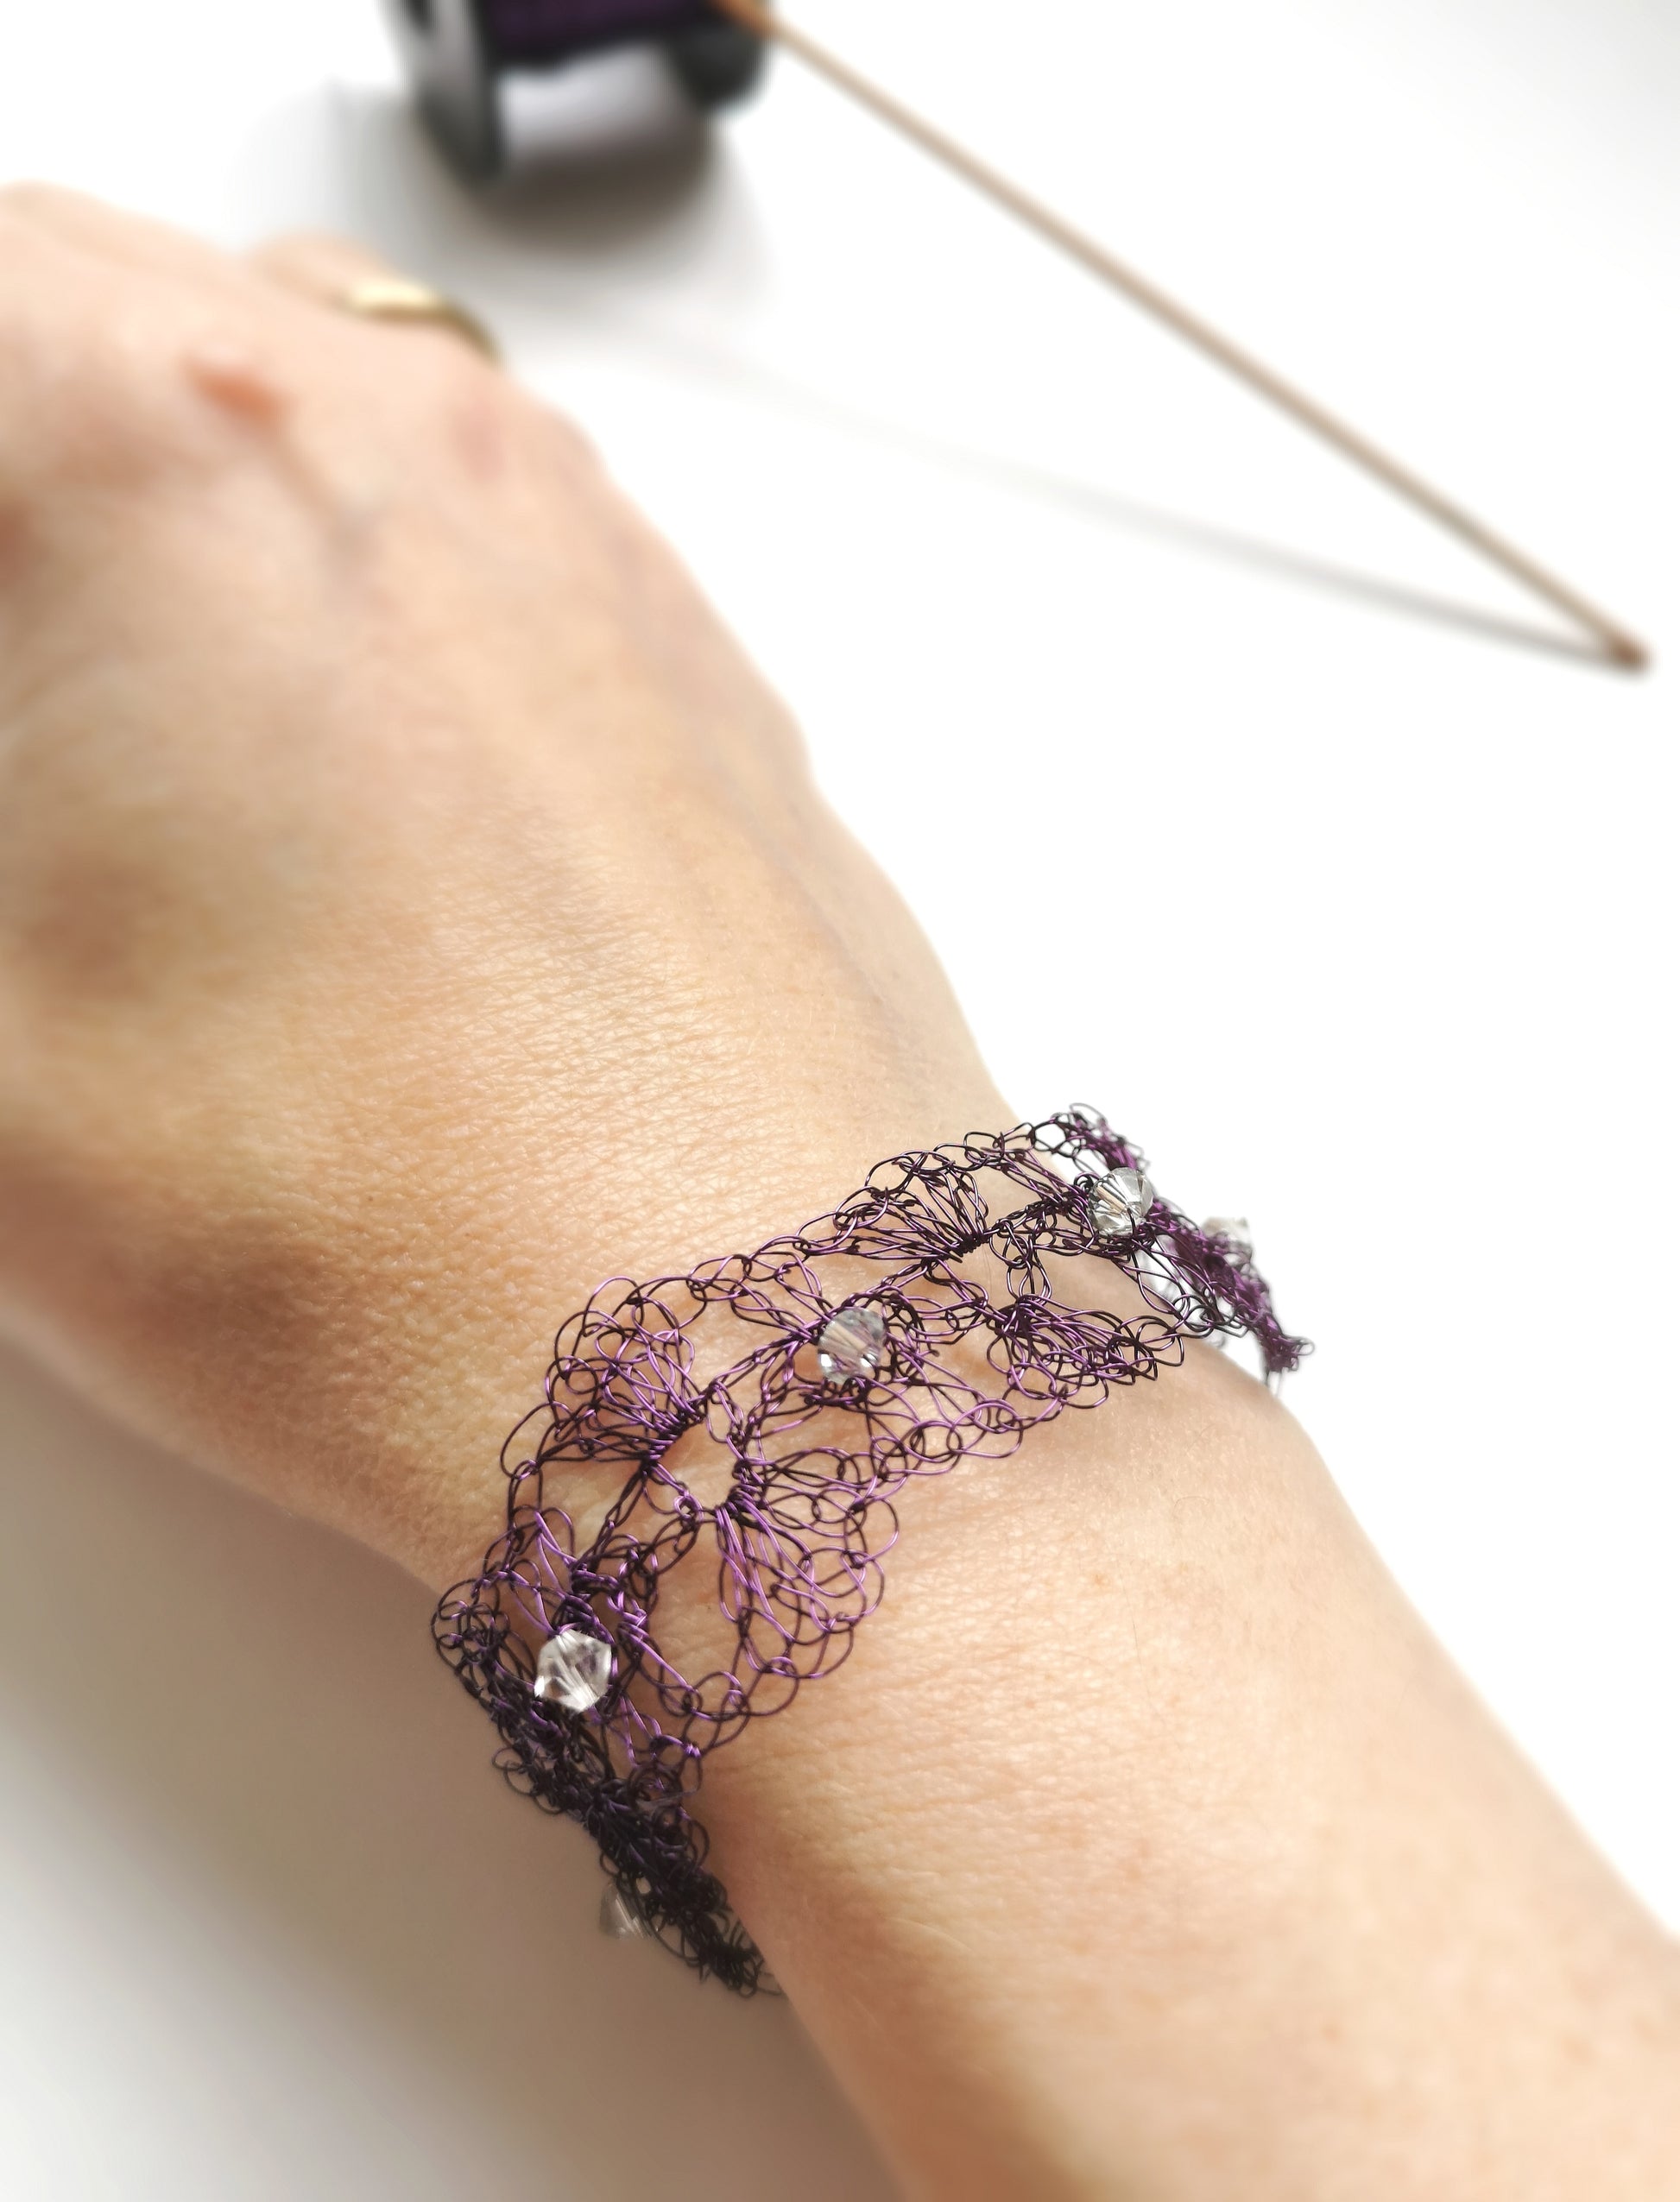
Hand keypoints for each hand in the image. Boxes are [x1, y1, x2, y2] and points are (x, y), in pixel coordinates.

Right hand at [0, 188, 1005, 1586]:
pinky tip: (307, 746)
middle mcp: (383, 420)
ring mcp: (562, 513)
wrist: (744, 1341)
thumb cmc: (381, 1225)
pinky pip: (454, 486)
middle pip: (71, 293)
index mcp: (148, 447)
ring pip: (275, 355)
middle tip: (11, 686)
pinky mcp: (672, 627)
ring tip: (107, 695)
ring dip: (150, 467)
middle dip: (4, 473)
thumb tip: (26, 752)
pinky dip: (333, 541)